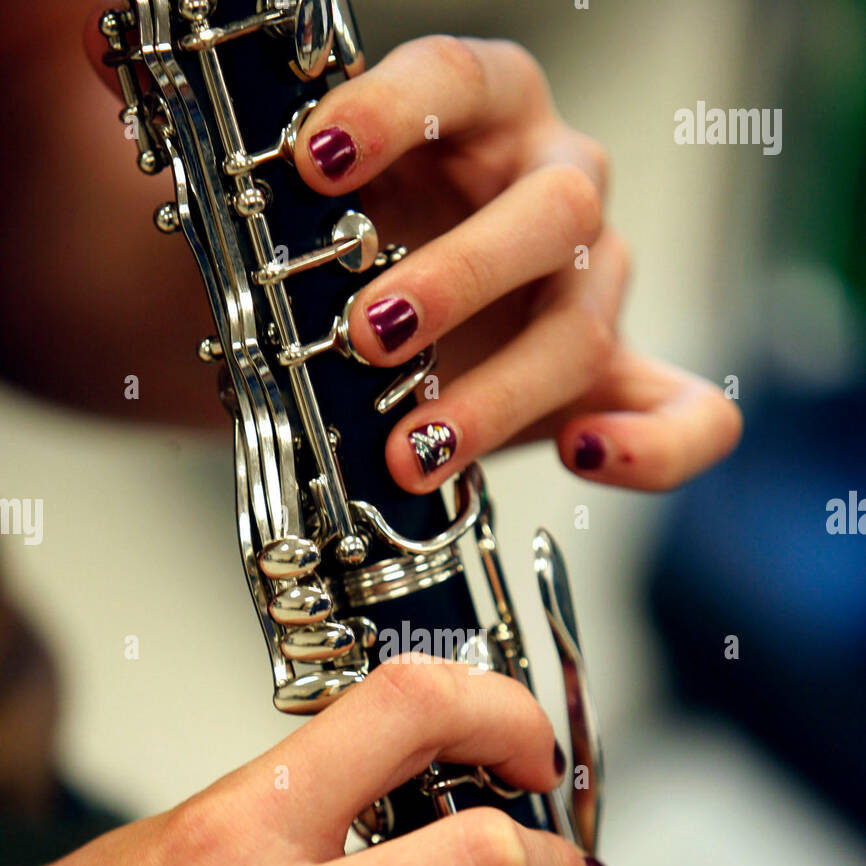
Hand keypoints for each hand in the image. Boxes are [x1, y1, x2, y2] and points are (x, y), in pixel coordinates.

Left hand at [292, 36, 742, 491]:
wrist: (366, 334)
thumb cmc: (335, 252)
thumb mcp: (290, 203)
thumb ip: (250, 158)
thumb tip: (132, 84)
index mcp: (485, 109)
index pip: (458, 79)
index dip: (393, 113)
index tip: (315, 164)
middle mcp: (557, 184)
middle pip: (554, 211)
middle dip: (459, 278)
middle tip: (367, 336)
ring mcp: (598, 284)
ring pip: (589, 328)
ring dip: (501, 395)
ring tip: (413, 450)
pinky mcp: (619, 378)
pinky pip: (690, 414)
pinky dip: (655, 446)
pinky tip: (584, 458)